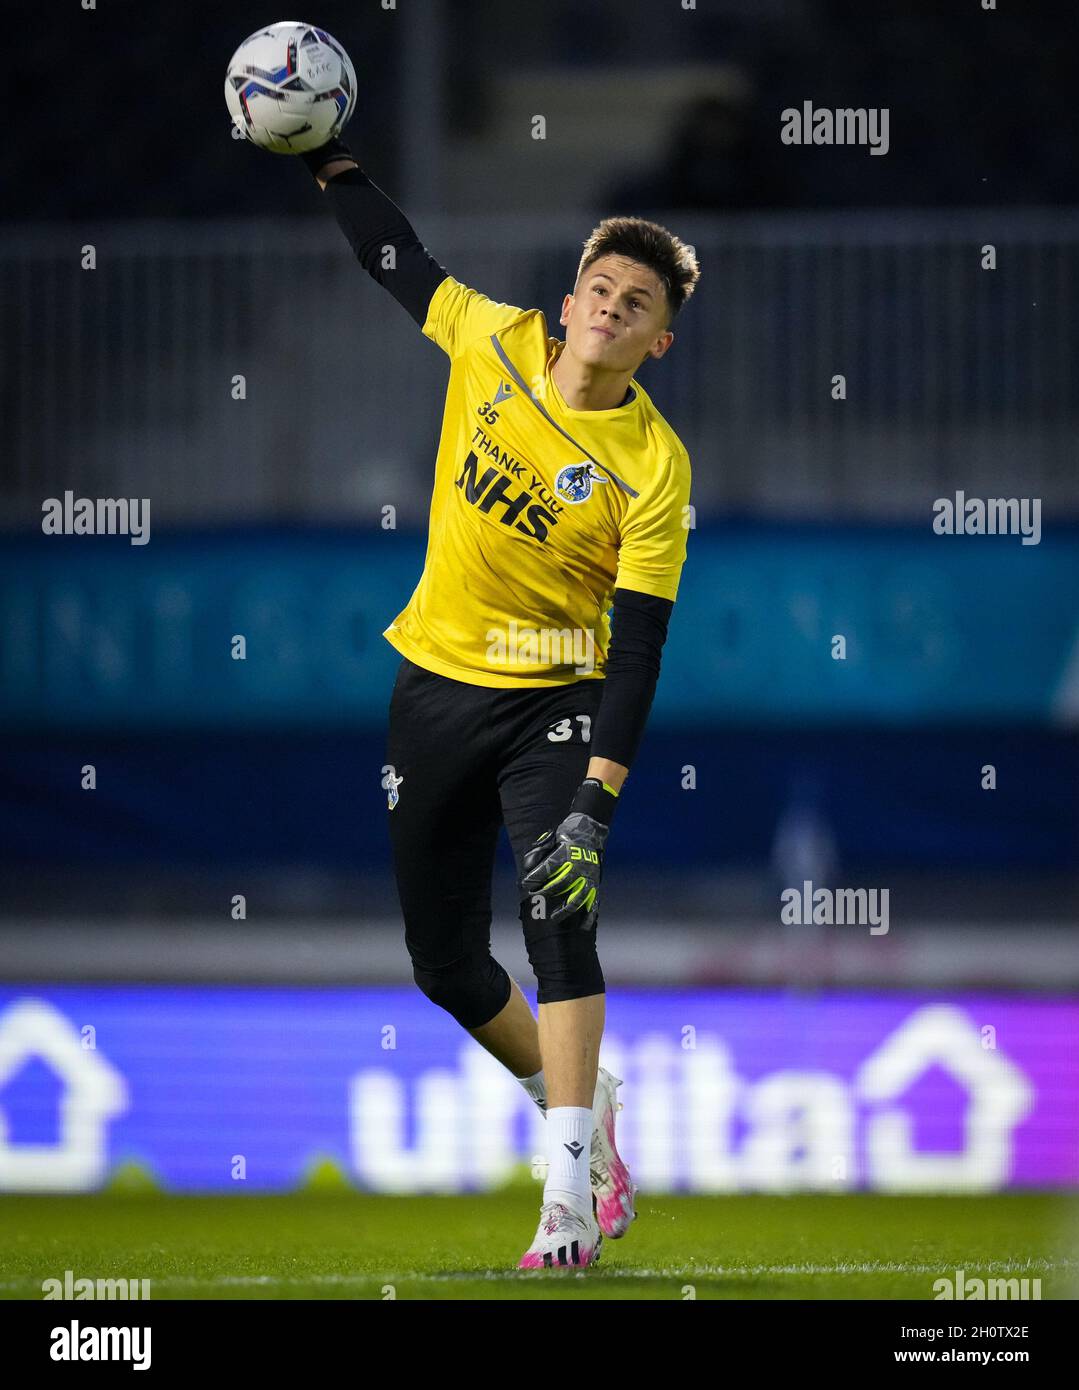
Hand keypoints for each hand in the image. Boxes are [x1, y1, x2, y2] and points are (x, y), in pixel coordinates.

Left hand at [520, 811, 607, 929]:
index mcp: (567, 854)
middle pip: (562, 883)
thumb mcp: (550, 838)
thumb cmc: (566, 836)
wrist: (588, 832)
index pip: (548, 867)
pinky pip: (594, 902)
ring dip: (565, 909)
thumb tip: (526, 866)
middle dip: (547, 892)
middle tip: (535, 899)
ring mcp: (588, 877)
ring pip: (578, 897)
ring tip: (554, 918)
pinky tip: (583, 927)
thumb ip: (538, 852)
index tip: (526, 885)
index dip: (536, 877)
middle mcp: (579, 866)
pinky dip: (589, 915)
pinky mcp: (595, 884)